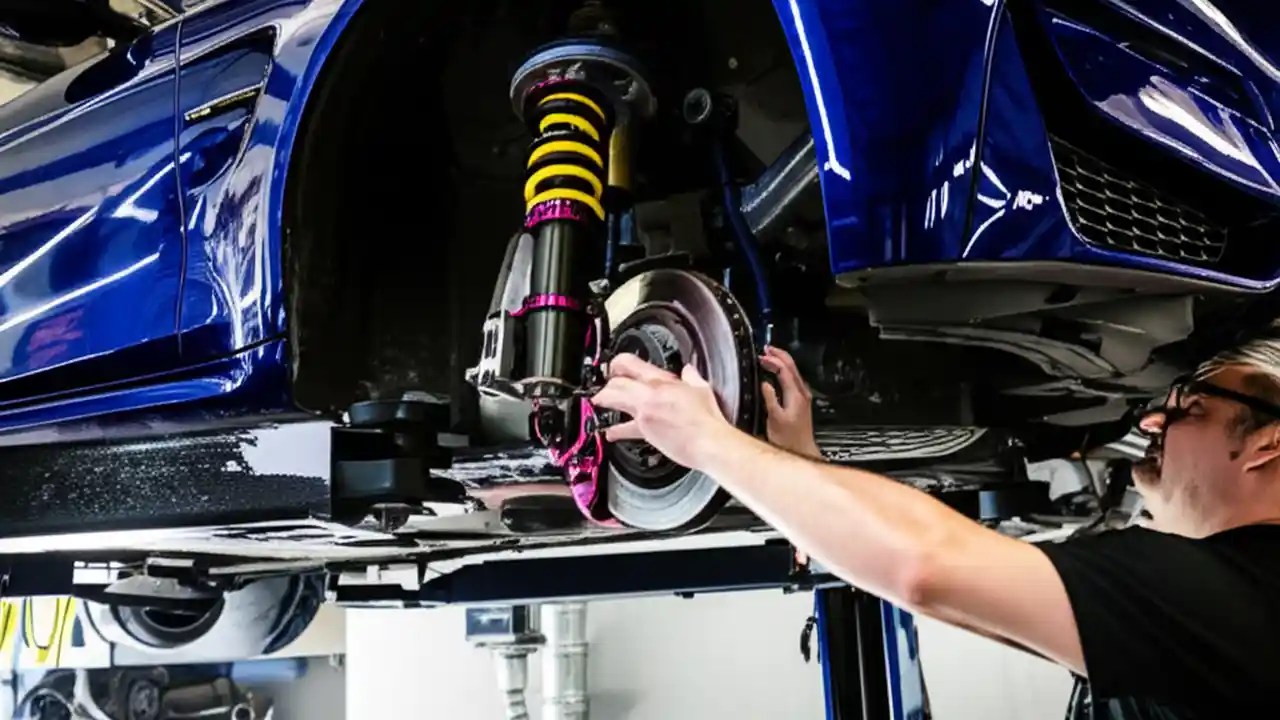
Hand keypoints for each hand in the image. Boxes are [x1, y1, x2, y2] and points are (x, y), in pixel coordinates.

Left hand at [591, 352, 734, 470]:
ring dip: (603, 400)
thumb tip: (690, 371)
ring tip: (597, 402)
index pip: (631, 364)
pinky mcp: (645, 432)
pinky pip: (625, 430)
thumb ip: (692, 378)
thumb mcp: (702, 390)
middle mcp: (649, 395)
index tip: (614, 365)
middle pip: (617, 383)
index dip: (618, 363)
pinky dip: (615, 432)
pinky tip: (609, 434)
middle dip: (607, 383)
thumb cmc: (707, 419)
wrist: (707, 442)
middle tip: (603, 386)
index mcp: (663, 381)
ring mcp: (644, 414)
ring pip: (615, 401)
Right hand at [759, 345, 820, 458]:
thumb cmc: (789, 439)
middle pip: (792, 367)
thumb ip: (770, 399)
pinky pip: (792, 380)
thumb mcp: (775, 419)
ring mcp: (802, 397)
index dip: (773, 360)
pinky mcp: (800, 402)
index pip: (785, 370)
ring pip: (793, 372)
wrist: (802, 450)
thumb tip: (765, 384)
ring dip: (781, 363)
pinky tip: (776, 374)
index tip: (762, 356)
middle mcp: (802, 393)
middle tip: (766, 349)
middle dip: (779, 356)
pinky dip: (783, 372)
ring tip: (769, 358)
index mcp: (796, 394)